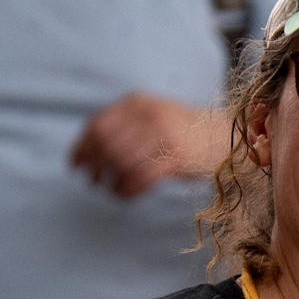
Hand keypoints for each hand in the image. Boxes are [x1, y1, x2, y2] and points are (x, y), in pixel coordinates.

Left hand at [69, 93, 227, 197]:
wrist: (224, 136)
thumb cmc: (183, 130)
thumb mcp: (151, 115)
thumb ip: (123, 125)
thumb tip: (86, 150)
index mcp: (138, 104)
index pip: (98, 125)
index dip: (81, 147)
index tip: (74, 165)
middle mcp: (148, 116)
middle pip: (106, 145)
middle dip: (93, 166)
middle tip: (91, 180)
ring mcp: (163, 136)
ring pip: (121, 163)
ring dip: (109, 181)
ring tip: (108, 189)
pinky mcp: (176, 159)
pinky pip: (140, 178)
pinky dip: (126, 190)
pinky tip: (124, 194)